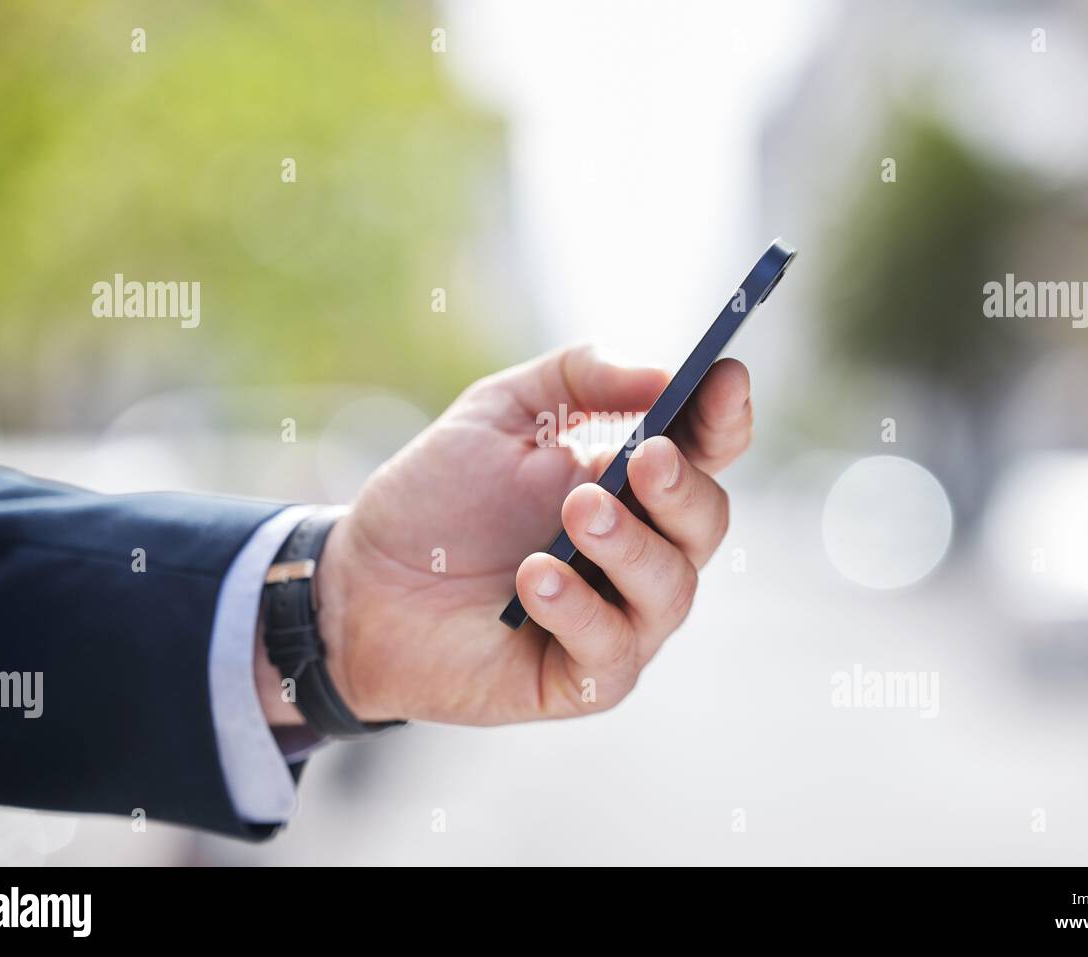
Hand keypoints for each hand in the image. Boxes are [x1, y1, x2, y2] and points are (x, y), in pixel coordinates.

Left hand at [256, 343, 753, 725]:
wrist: (362, 584)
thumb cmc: (439, 497)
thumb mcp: (499, 412)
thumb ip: (578, 378)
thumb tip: (663, 374)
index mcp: (633, 482)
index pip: (706, 449)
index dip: (725, 415)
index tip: (724, 375)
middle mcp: (641, 551)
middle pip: (707, 522)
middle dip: (683, 488)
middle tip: (644, 457)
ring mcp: (619, 618)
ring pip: (671, 590)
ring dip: (631, 546)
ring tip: (577, 511)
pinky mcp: (583, 680)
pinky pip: (610, 651)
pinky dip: (578, 609)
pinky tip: (533, 577)